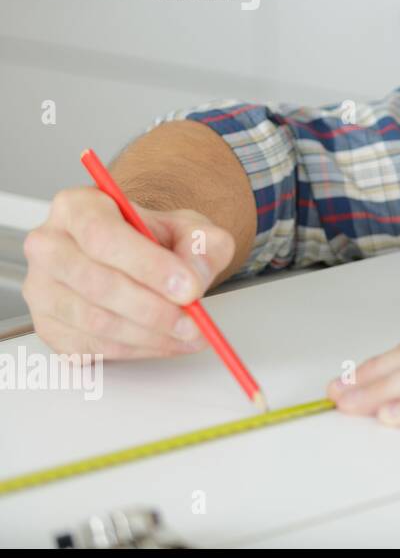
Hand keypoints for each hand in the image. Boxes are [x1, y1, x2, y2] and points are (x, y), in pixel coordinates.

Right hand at [22, 186, 235, 358]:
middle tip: (194, 321)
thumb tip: (194, 277)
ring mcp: (41, 289)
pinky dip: (136, 350)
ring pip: (95, 321)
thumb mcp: (190, 229)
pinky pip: (92, 346)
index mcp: (77, 207)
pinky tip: (164, 341)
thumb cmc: (155, 237)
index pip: (104, 236)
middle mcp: (49, 245)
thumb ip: (201, 246)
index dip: (148, 266)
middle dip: (153, 309)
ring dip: (149, 335)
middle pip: (97, 283)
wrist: (138, 255)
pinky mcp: (47, 326)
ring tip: (188, 334)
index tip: (189, 287)